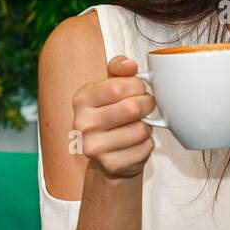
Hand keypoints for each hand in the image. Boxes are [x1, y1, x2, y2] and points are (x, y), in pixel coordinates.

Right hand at [71, 55, 156, 177]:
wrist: (107, 154)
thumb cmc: (112, 114)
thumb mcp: (110, 86)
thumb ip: (119, 69)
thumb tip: (130, 65)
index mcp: (82, 99)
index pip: (120, 86)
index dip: (138, 87)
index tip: (138, 90)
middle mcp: (83, 123)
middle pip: (132, 108)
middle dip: (147, 105)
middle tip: (144, 107)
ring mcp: (94, 147)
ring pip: (141, 129)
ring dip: (147, 126)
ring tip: (137, 126)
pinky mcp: (111, 164)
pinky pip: (145, 148)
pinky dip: (147, 144)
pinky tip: (135, 143)